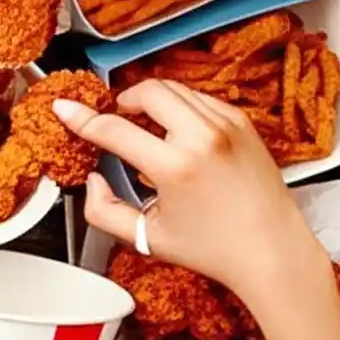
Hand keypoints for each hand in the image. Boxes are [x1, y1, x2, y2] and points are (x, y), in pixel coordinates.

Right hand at [50, 79, 321, 297]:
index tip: (65, 108)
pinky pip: (198, 97)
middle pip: (147, 91)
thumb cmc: (216, 249)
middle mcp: (204, 138)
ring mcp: (227, 126)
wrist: (273, 251)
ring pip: (173, 88)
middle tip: (115, 117)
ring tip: (144, 125)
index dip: (81, 117)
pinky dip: (179, 105)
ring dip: (151, 100)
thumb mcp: (147, 237)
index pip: (113, 128)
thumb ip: (103, 211)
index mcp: (175, 167)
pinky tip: (175, 130)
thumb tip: (93, 180)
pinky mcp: (242, 123)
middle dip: (122, 100)